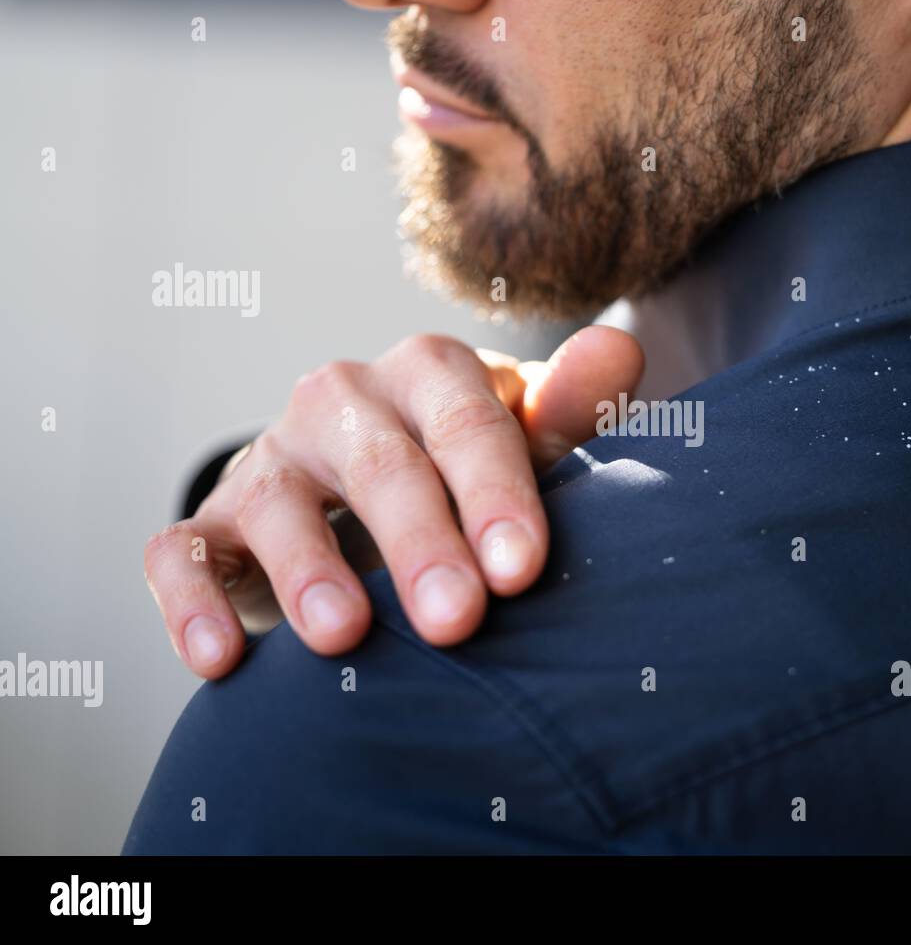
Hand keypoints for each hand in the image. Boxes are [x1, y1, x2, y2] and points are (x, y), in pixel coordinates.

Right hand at [143, 325, 642, 678]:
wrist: (370, 492)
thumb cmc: (470, 472)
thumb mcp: (527, 442)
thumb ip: (570, 411)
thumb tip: (621, 356)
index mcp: (429, 375)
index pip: (465, 421)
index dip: (493, 493)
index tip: (522, 571)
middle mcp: (343, 403)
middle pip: (380, 462)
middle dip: (419, 543)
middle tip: (456, 621)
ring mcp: (271, 459)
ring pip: (278, 500)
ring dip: (307, 569)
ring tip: (344, 637)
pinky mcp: (211, 521)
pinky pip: (182, 552)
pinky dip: (193, 601)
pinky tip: (223, 661)